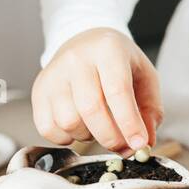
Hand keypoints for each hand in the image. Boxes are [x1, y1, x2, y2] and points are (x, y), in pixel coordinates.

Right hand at [32, 28, 162, 152]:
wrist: (86, 42)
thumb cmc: (117, 61)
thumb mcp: (144, 76)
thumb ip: (150, 110)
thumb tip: (145, 142)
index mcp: (108, 50)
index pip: (117, 91)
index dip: (129, 123)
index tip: (139, 144)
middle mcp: (77, 59)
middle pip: (91, 109)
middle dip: (111, 137)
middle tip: (123, 146)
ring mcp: (54, 75)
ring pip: (69, 122)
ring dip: (88, 136)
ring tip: (98, 126)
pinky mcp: (39, 91)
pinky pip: (48, 128)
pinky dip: (66, 138)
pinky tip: (79, 126)